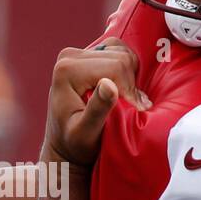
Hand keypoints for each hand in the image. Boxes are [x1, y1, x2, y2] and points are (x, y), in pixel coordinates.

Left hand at [42, 38, 150, 168]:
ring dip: (130, 78)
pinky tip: (122, 91)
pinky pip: (117, 52)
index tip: (136, 111)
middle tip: (132, 108)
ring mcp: (77, 54)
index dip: (129, 90)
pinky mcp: (86, 56)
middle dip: (130, 85)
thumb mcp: (86, 134)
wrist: (64, 146)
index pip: (115, 67)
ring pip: (122, 53)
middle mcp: (69, 56)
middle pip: (120, 58)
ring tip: (127, 101)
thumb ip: (97, 109)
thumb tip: (109, 85)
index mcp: (66, 70)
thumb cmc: (75, 145)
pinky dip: (126, 71)